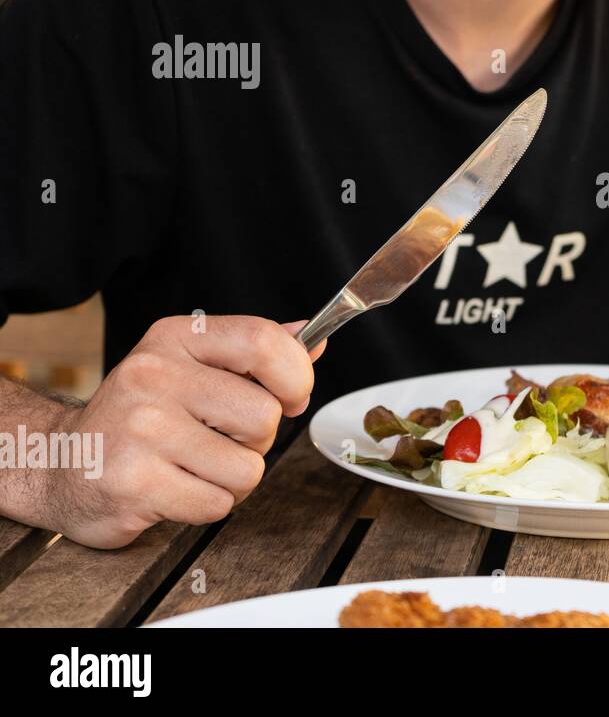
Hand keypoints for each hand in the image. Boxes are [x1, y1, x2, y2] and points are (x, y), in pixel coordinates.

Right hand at [41, 315, 324, 548]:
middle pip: (265, 414)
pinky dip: (207, 504)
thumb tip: (313, 339)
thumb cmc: (141, 415)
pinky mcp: (134, 482)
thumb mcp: (190, 366)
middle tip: (224, 440)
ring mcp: (141, 430)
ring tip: (195, 466)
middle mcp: (153, 375)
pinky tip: (174, 489)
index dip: (296, 375)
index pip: (263, 341)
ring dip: (234, 478)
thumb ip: (252, 354)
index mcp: (175, 338)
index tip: (293, 396)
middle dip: (260, 439)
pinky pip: (218, 503)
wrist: (60, 464)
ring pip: (248, 467)